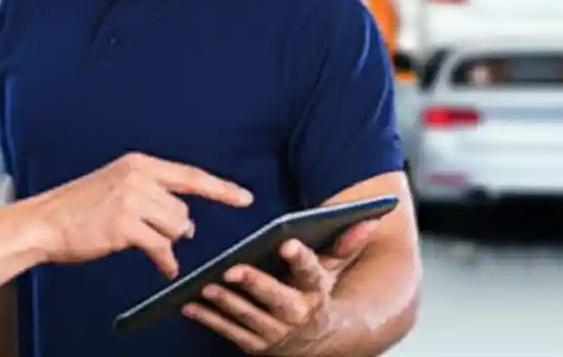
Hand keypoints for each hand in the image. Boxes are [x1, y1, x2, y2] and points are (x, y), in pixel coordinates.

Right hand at [24, 152, 253, 278]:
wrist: (45, 222)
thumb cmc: (79, 208)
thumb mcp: (118, 187)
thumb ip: (153, 197)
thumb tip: (187, 223)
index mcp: (139, 163)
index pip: (190, 175)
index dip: (221, 188)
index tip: (245, 198)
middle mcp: (138, 177)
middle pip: (183, 207)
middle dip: (174, 226)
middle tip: (152, 232)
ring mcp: (131, 200)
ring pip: (175, 226)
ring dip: (165, 240)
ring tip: (141, 240)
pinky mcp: (124, 226)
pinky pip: (161, 248)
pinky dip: (165, 261)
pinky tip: (164, 268)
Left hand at [182, 220, 378, 354]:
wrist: (318, 340)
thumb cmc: (318, 292)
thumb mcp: (334, 268)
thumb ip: (346, 243)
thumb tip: (372, 218)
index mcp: (316, 290)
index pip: (310, 271)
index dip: (299, 258)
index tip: (287, 242)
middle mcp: (297, 314)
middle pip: (274, 298)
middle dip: (254, 284)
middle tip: (232, 268)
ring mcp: (275, 333)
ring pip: (247, 315)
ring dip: (225, 302)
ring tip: (205, 285)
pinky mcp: (255, 345)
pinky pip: (229, 331)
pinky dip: (209, 319)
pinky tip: (189, 304)